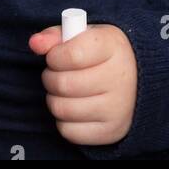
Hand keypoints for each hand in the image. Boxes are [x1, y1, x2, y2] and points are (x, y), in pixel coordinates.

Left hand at [29, 23, 136, 146]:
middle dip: (50, 77)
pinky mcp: (111, 131)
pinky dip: (64, 120)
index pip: (72, 55)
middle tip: (57, 73)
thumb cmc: (99, 55)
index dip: (54, 56)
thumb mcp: (81, 36)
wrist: (133, 81)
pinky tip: (74, 107)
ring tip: (64, 90)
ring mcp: (118, 107)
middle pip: (63, 84)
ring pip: (62, 109)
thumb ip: (55, 37)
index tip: (56, 55)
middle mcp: (120, 77)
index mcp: (113, 46)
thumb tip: (35, 44)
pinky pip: (69, 132)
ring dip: (54, 99)